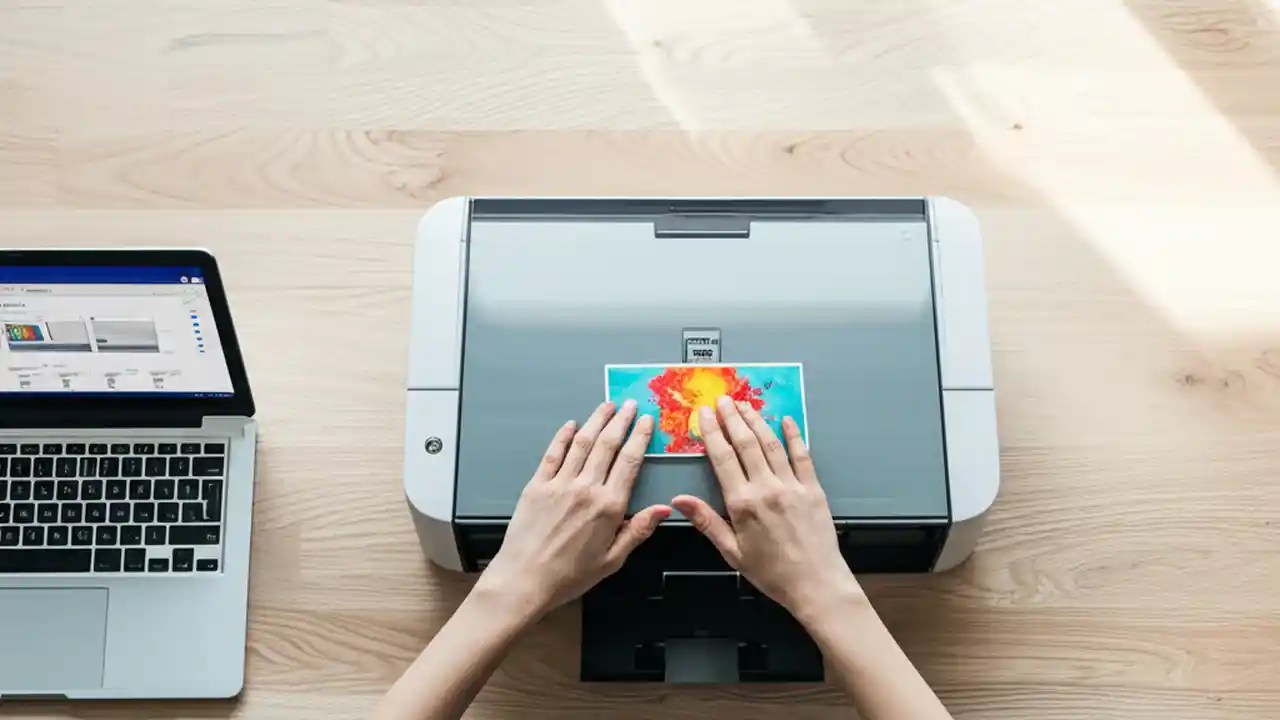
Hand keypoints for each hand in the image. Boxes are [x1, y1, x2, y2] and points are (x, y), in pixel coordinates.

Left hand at [477, 400, 671, 615]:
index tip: (646, 421)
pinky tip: (570, 425)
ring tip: (607, 406)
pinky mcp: (536, 486)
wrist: (525, 580)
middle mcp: (585, 488)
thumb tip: (664, 508)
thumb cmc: (569, 576)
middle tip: (630, 405)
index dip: (640, 437)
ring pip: (582, 443)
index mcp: (608, 506)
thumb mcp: (613, 559)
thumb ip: (638, 530)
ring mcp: (559, 484)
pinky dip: (563, 436)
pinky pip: (553, 454)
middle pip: (607, 444)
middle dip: (621, 421)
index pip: (630, 461)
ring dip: (596, 420)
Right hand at [671, 396, 861, 620]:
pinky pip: (802, 455)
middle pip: (746, 443)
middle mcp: (767, 488)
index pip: (723, 458)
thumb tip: (678, 500)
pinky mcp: (813, 489)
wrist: (816, 584)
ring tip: (746, 404)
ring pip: (771, 444)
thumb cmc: (772, 573)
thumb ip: (706, 521)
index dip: (712, 432)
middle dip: (732, 418)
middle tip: (723, 400)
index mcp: (743, 503)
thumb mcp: (731, 552)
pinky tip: (786, 420)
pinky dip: (793, 436)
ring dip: (757, 421)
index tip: (705, 414)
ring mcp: (792, 486)